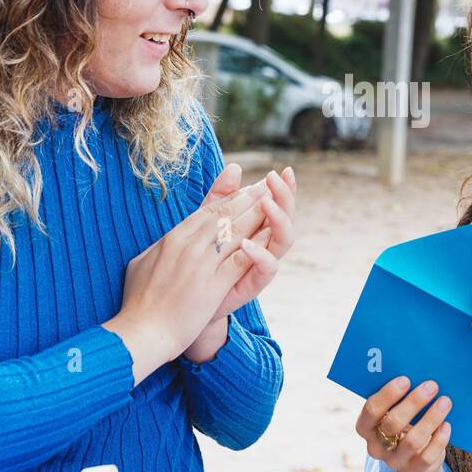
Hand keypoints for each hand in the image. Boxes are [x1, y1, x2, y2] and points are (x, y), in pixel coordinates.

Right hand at [114, 204, 269, 369]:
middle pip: (225, 215)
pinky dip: (256, 248)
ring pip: (235, 231)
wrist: (140, 332)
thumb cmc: (138, 301)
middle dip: (248, 199)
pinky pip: (240, 260)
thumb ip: (161, 246)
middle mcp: (188, 245)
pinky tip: (269, 239)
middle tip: (266, 187)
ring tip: (273, 204)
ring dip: (257, 216)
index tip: (245, 189)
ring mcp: (200, 264)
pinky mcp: (212, 286)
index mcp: (173, 238)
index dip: (230, 198)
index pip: (208, 211)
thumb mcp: (143, 261)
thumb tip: (168, 239)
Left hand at [197, 165, 295, 323]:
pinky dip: (260, 255)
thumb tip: (235, 166)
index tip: (283, 170)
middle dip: (285, 197)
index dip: (283, 188)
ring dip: (278, 220)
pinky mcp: (252, 284)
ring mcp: (260, 264)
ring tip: (267, 203)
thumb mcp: (208, 223)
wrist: (184, 304)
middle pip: (286, 218)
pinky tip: (248, 243)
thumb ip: (220, 198)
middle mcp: (264, 244)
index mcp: (257, 228)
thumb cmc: (199, 263)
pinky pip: (267, 269)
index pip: (277, 203)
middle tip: (275, 179)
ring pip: (284, 240)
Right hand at [355, 376, 452, 471]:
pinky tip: (447, 424)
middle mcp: (376, 446)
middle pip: (392, 424)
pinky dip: (439, 438)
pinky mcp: (415, 470)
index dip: (388, 394)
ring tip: (445, 401)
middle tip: (431, 385)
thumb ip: (398, 397)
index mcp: (365, 427)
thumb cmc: (402, 422)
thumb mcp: (394, 411)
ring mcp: (395, 461)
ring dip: (431, 418)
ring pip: (413, 440)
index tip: (406, 379)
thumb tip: (417, 372)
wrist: (413, 457)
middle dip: (413, 402)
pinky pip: (428, 456)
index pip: (371, 410)